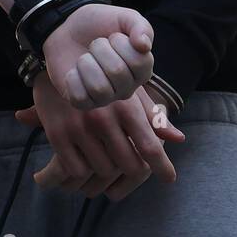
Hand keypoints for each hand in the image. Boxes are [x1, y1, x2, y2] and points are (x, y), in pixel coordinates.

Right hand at [15, 73, 185, 201]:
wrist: (57, 58)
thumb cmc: (101, 78)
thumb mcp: (128, 92)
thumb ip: (152, 116)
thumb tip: (179, 138)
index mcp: (125, 106)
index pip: (149, 145)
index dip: (162, 166)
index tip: (169, 178)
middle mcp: (103, 117)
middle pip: (129, 165)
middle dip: (133, 172)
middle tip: (130, 169)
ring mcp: (78, 126)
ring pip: (103, 170)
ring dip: (106, 174)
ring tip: (106, 166)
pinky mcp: (57, 133)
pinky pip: (76, 170)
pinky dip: (82, 173)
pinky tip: (84, 164)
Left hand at [41, 3, 153, 108]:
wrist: (68, 28)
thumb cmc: (100, 24)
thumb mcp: (123, 16)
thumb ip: (140, 26)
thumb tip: (144, 45)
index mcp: (142, 69)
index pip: (139, 62)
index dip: (120, 43)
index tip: (113, 36)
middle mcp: (127, 88)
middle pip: (116, 72)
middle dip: (100, 49)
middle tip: (96, 44)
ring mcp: (106, 98)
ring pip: (98, 87)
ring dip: (86, 63)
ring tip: (85, 57)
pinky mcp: (84, 103)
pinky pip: (80, 98)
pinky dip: (73, 79)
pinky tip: (75, 71)